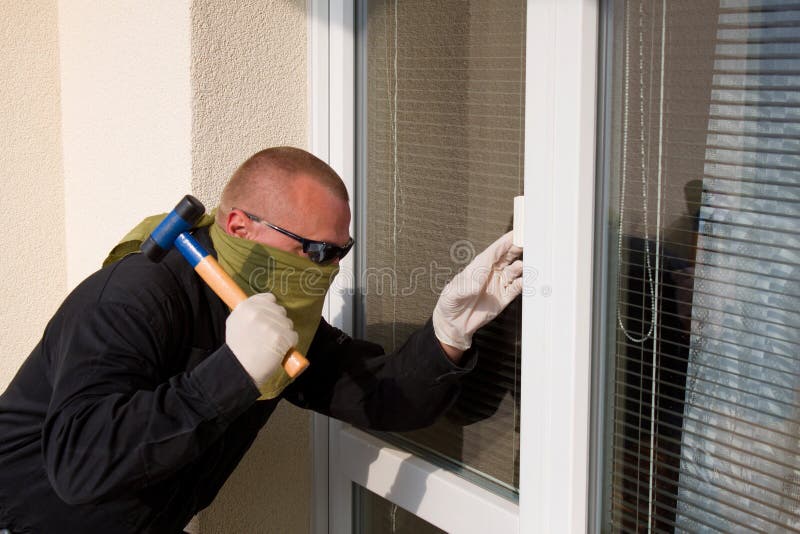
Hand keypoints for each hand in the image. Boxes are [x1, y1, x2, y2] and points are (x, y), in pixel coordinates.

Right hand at [226, 293, 298, 389]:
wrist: (241, 370)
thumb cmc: (239, 349)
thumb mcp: (235, 323)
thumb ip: (249, 310)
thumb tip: (267, 300)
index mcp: (245, 307)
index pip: (269, 298)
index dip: (271, 310)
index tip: (268, 319)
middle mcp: (257, 313)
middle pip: (280, 311)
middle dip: (278, 323)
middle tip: (267, 337)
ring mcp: (269, 325)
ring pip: (288, 323)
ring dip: (284, 334)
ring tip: (270, 345)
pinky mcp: (281, 337)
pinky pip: (293, 336)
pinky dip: (289, 345)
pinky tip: (277, 351)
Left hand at [433, 232, 522, 350]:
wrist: (453, 324)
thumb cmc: (450, 303)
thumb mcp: (453, 293)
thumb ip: (465, 286)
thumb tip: (477, 283)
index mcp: (478, 267)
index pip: (494, 251)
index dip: (505, 242)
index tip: (516, 234)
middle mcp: (490, 273)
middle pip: (507, 256)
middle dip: (517, 249)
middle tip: (527, 243)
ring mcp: (498, 285)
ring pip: (514, 271)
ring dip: (520, 267)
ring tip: (522, 266)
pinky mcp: (503, 299)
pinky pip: (516, 289)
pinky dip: (521, 284)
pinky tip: (523, 282)